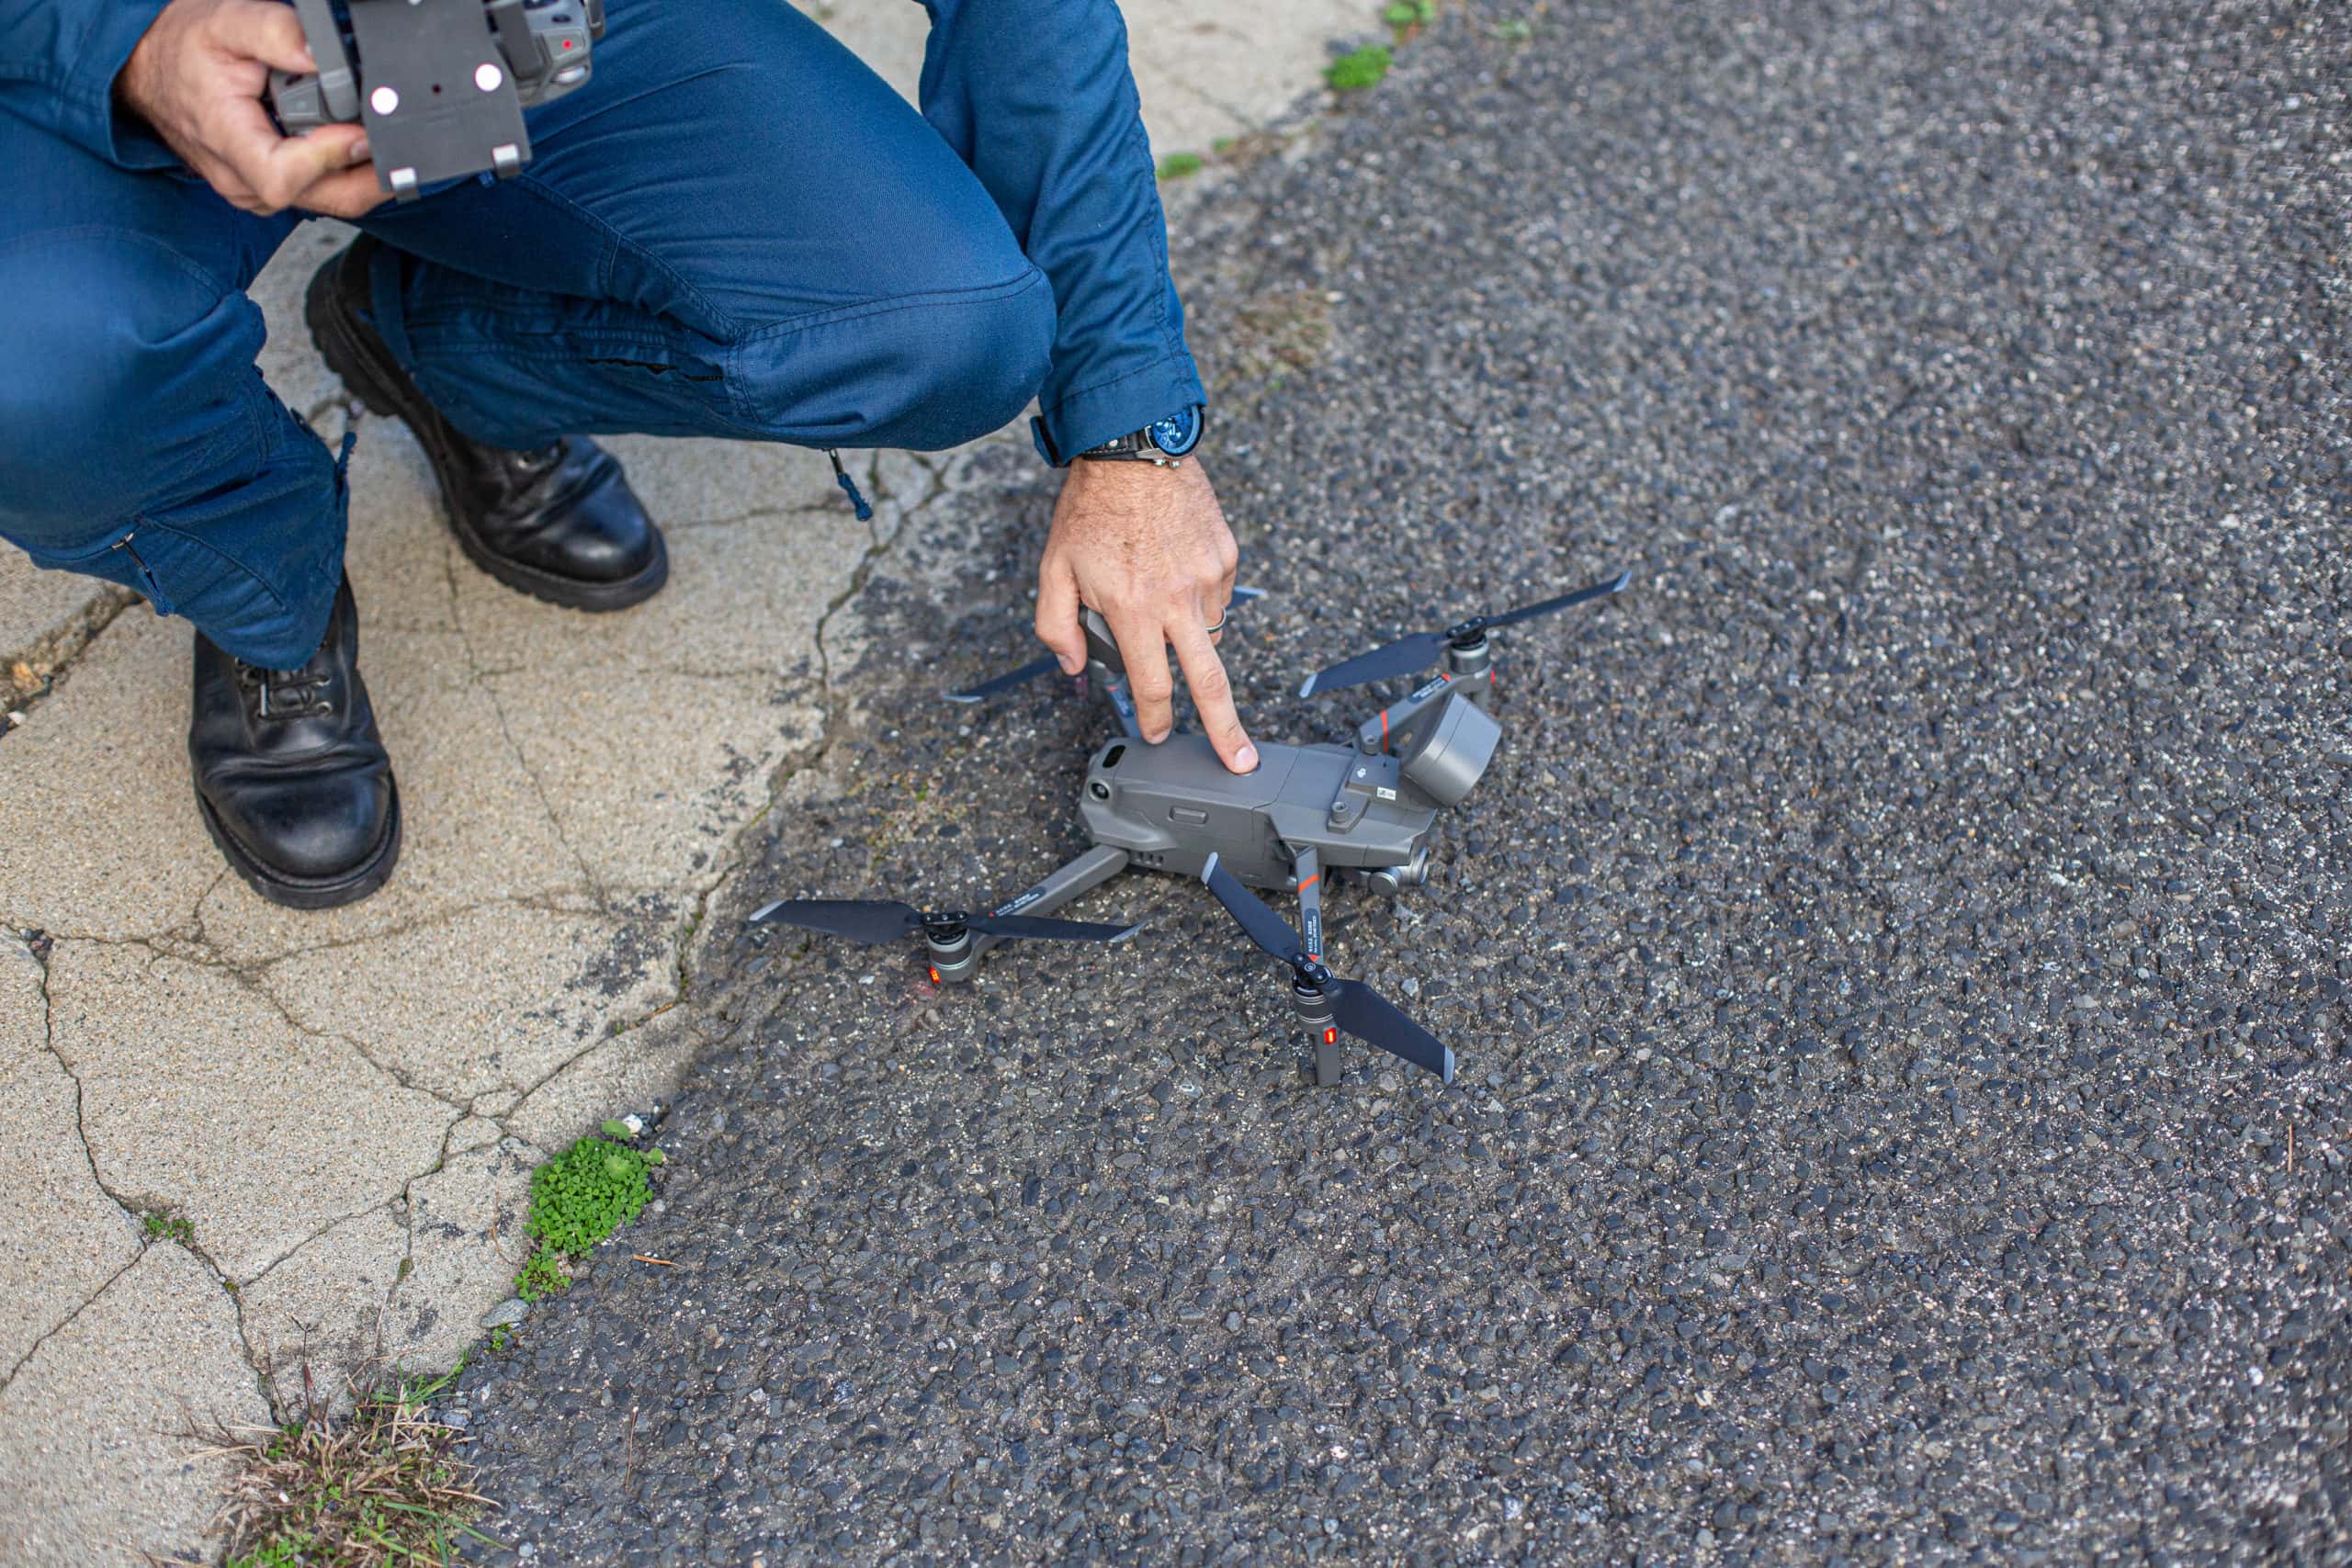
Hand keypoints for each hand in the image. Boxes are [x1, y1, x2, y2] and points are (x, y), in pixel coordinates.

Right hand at [120, 0, 385, 217]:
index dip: (327, 158)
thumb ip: (276, 32)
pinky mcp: (269, 189)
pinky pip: (321, 193)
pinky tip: (363, 146)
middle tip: (400, 143)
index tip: (356, 130)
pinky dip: (349, 173)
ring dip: (364, 175)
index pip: (282, 177)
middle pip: (323, 199)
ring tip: (386, 139)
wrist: (154, 66)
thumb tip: (322, 54)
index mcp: (226, 140)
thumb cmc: (185, 47)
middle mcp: (242, 180)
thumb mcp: (225, 21)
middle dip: (370, 175)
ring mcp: (257, 190)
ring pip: (329, 201)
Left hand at [1035, 458, 1256, 772]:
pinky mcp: (1226, 556)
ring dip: (1192, 641)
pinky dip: (1199, 599)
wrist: (1133, 446)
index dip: (1155, 718)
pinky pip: (1217, 596)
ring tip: (1161, 604)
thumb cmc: (1090, 508)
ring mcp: (1208, 577)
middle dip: (1227, 730)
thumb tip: (1075, 667)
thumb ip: (1057, 626)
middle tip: (1241, 762)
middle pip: (1210, 681)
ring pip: (1210, 634)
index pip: (1152, 685)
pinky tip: (1172, 571)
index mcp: (1133, 609)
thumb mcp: (1053, 569)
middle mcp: (1177, 600)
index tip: (1159, 736)